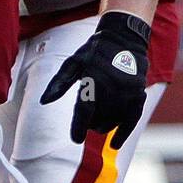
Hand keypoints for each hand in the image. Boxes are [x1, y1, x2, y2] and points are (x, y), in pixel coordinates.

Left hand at [40, 11, 149, 147]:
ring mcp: (127, 93)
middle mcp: (112, 88)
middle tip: (87, 120)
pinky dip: (123, 134)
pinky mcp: (139, 96)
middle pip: (98, 119)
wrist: (125, 39)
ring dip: (103, 126)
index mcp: (93, 79)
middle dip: (90, 124)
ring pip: (113, 122)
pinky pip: (131, 121)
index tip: (76, 139)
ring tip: (98, 121)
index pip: (85, 110)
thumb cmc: (94, 52)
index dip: (79, 127)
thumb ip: (59, 83)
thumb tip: (44, 101)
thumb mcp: (73, 63)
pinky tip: (114, 144)